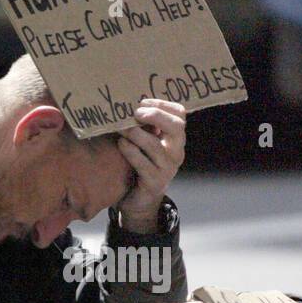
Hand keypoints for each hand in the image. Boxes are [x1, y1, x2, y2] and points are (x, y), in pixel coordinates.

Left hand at [116, 98, 186, 231]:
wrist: (139, 200)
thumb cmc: (139, 164)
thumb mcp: (144, 142)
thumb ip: (142, 125)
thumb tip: (126, 102)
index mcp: (175, 138)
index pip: (180, 114)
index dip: (162, 104)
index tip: (142, 102)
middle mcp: (176, 152)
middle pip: (176, 127)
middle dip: (156, 116)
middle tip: (136, 113)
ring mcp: (168, 169)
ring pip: (156, 146)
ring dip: (136, 134)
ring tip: (121, 128)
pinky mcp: (155, 182)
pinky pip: (143, 164)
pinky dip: (131, 151)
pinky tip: (121, 144)